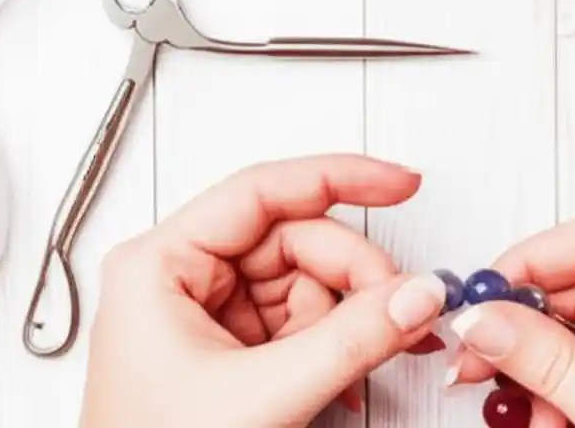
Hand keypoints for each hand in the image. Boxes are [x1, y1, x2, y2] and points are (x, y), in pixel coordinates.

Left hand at [81, 155, 448, 427]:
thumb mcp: (262, 395)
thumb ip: (350, 339)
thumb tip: (416, 293)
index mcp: (158, 264)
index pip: (262, 192)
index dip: (339, 179)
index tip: (400, 182)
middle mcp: (179, 279)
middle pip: (294, 241)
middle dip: (353, 277)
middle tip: (399, 309)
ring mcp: (205, 316)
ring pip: (305, 285)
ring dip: (346, 324)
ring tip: (358, 368)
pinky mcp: (228, 352)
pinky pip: (299, 325)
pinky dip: (333, 348)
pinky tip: (346, 381)